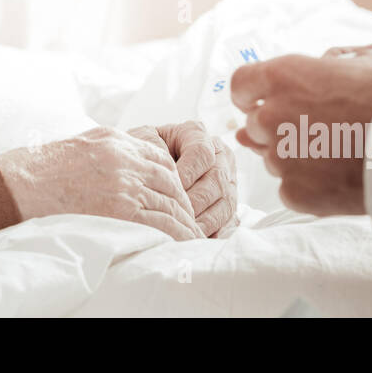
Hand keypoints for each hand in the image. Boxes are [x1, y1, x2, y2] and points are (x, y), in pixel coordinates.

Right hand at [0, 126, 205, 240]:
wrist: (17, 186)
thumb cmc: (38, 170)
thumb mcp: (78, 146)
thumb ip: (105, 152)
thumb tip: (118, 167)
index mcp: (115, 141)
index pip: (160, 157)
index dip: (173, 178)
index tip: (175, 194)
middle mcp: (125, 159)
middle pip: (170, 181)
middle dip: (183, 202)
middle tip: (188, 218)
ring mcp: (125, 184)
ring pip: (171, 203)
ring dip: (184, 221)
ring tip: (191, 236)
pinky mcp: (121, 210)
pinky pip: (163, 224)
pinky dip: (178, 234)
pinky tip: (182, 243)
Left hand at [128, 122, 237, 236]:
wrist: (145, 169)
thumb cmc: (142, 154)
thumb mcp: (143, 141)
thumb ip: (152, 147)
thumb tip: (165, 170)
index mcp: (197, 134)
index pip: (202, 152)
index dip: (187, 172)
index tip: (170, 187)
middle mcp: (218, 155)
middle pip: (216, 180)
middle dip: (194, 200)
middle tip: (175, 215)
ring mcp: (227, 181)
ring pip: (225, 202)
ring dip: (202, 219)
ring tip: (182, 230)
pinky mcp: (229, 205)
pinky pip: (227, 222)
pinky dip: (211, 231)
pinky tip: (193, 238)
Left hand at [229, 53, 371, 215]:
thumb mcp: (358, 64)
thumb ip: (316, 71)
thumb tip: (294, 82)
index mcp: (282, 76)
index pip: (241, 84)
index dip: (252, 94)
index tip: (264, 101)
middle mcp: (271, 115)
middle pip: (255, 124)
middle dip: (278, 127)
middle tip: (317, 131)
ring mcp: (280, 157)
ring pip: (274, 158)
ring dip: (295, 157)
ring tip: (338, 154)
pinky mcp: (294, 192)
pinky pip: (290, 188)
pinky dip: (309, 186)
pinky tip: (339, 177)